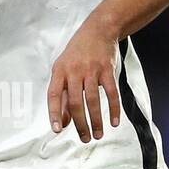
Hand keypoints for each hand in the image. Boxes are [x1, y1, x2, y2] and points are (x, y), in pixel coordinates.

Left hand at [46, 19, 120, 142]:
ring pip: (93, 100)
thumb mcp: (64, 69)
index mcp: (59, 71)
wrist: (99, 29)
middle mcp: (74, 70)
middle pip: (75, 102)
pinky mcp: (107, 70)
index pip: (54, 95)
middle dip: (80, 123)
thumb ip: (62, 95)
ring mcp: (91, 70)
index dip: (55, 113)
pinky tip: (114, 122)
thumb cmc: (78, 52)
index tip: (57, 129)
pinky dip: (114, 109)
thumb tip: (63, 122)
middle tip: (84, 138)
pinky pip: (111, 93)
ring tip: (98, 134)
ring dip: (96, 120)